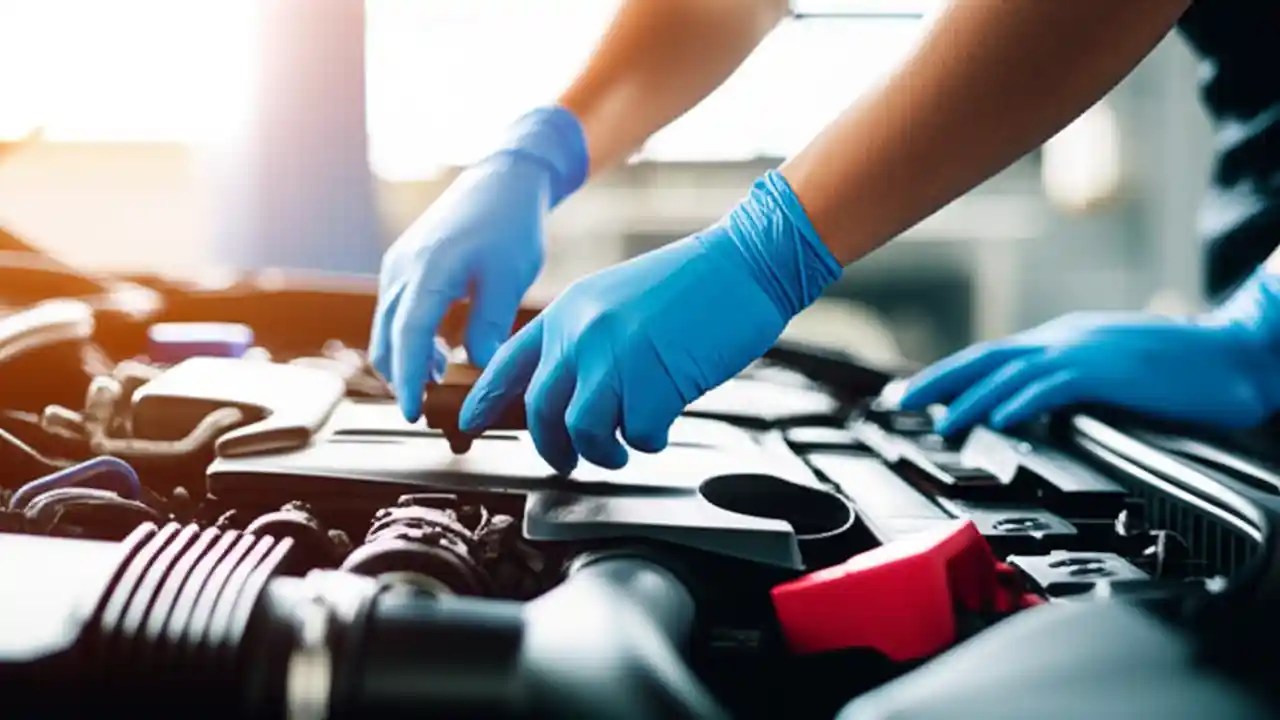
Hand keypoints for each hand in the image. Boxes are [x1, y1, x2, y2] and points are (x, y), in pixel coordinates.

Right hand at [369, 107, 586, 420]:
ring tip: (436, 388)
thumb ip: (490, 328)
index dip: (410, 379)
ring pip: (387, 328)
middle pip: (388, 338)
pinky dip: (407, 339)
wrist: (504, 178)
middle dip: (402, 378)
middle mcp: (402, 268)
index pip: (410, 337)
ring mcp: (398, 264)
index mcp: (429, 271)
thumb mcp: (508, 280)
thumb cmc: (511, 224)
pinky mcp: (403, 264)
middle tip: (425, 412)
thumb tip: (480, 372)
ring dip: (405, 360)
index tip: (414, 412)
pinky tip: (438, 356)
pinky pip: (394, 312)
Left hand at [458, 171, 841, 473]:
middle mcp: (582, 334)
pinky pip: (638, 434)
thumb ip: (588, 341)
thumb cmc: (693, 284)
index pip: (508, 361)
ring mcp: (615, 357)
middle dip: (554, 448)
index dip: (483, 398)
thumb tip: (573, 394)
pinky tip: (664, 422)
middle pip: (540, 411)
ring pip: (584, 432)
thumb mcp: (618, 302)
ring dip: (603, 452)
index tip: (468, 422)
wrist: (744, 263)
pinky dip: (651, 439)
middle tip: (569, 460)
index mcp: (568, 312)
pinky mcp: (653, 381)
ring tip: (623, 448)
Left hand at [900, 272, 1279, 435]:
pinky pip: (1053, 385)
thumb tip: (1036, 409)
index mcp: (1064, 340)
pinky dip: (1022, 400)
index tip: (919, 393)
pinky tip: (1001, 418)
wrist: (1236, 354)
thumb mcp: (1113, 374)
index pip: (994, 356)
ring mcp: (1084, 351)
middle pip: (985, 357)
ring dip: (970, 399)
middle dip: (937, 380)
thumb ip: (1072, 386)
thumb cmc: (1182, 369)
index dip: (951, 375)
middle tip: (899, 401)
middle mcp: (1064, 339)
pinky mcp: (1107, 370)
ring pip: (1009, 372)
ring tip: (942, 422)